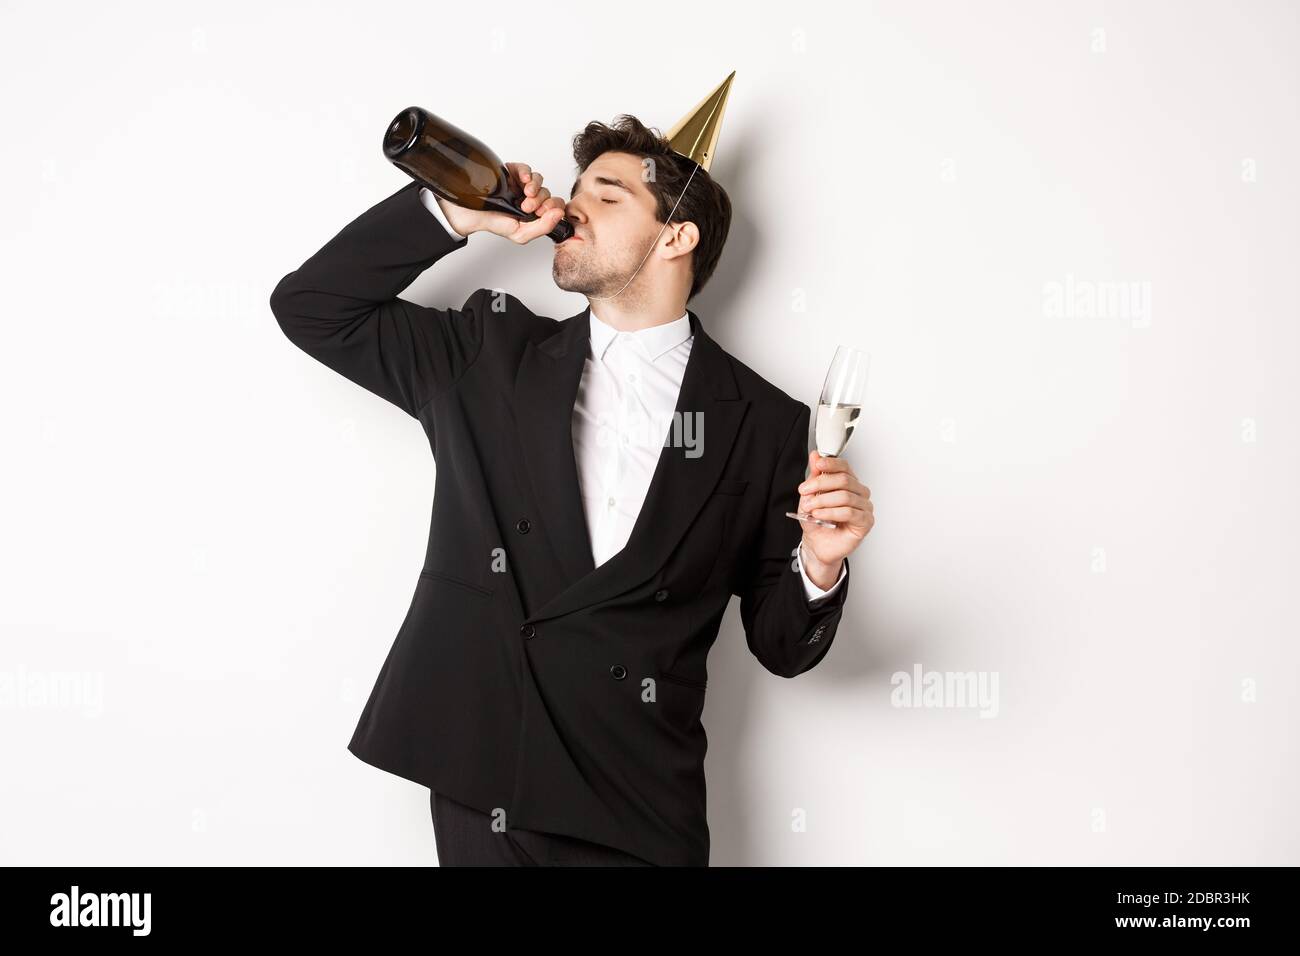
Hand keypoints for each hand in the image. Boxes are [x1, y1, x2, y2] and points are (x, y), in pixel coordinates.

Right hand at [438, 162, 566, 242]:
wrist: (469, 214)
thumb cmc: (493, 223)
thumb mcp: (520, 233)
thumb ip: (542, 227)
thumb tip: (559, 214)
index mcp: (535, 212)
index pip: (555, 205)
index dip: (553, 207)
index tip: (542, 212)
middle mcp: (529, 197)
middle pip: (547, 192)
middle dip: (541, 200)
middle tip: (527, 207)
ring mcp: (519, 184)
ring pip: (538, 179)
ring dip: (536, 187)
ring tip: (526, 195)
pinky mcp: (509, 172)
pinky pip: (525, 167)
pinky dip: (527, 172)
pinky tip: (523, 180)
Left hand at [795, 450, 873, 585]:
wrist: (817, 545)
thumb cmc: (817, 522)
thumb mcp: (811, 496)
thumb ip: (815, 476)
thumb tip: (815, 456)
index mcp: (849, 483)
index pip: (844, 467)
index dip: (831, 463)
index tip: (817, 464)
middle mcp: (859, 493)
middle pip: (844, 480)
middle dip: (820, 484)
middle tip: (804, 491)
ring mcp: (864, 507)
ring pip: (845, 496)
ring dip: (823, 501)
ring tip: (809, 507)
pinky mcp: (865, 522)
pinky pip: (849, 512)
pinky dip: (831, 512)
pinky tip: (819, 515)